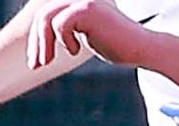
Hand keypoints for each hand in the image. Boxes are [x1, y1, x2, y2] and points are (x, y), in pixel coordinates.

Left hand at [28, 0, 151, 68]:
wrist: (142, 48)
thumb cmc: (118, 46)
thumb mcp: (87, 36)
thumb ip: (69, 30)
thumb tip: (42, 40)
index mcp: (77, 2)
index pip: (46, 14)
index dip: (36, 37)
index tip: (36, 61)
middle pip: (42, 16)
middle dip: (36, 42)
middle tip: (36, 66)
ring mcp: (82, 0)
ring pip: (46, 18)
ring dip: (42, 44)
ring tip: (47, 62)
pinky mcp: (87, 8)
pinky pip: (60, 24)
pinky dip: (64, 41)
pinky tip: (77, 51)